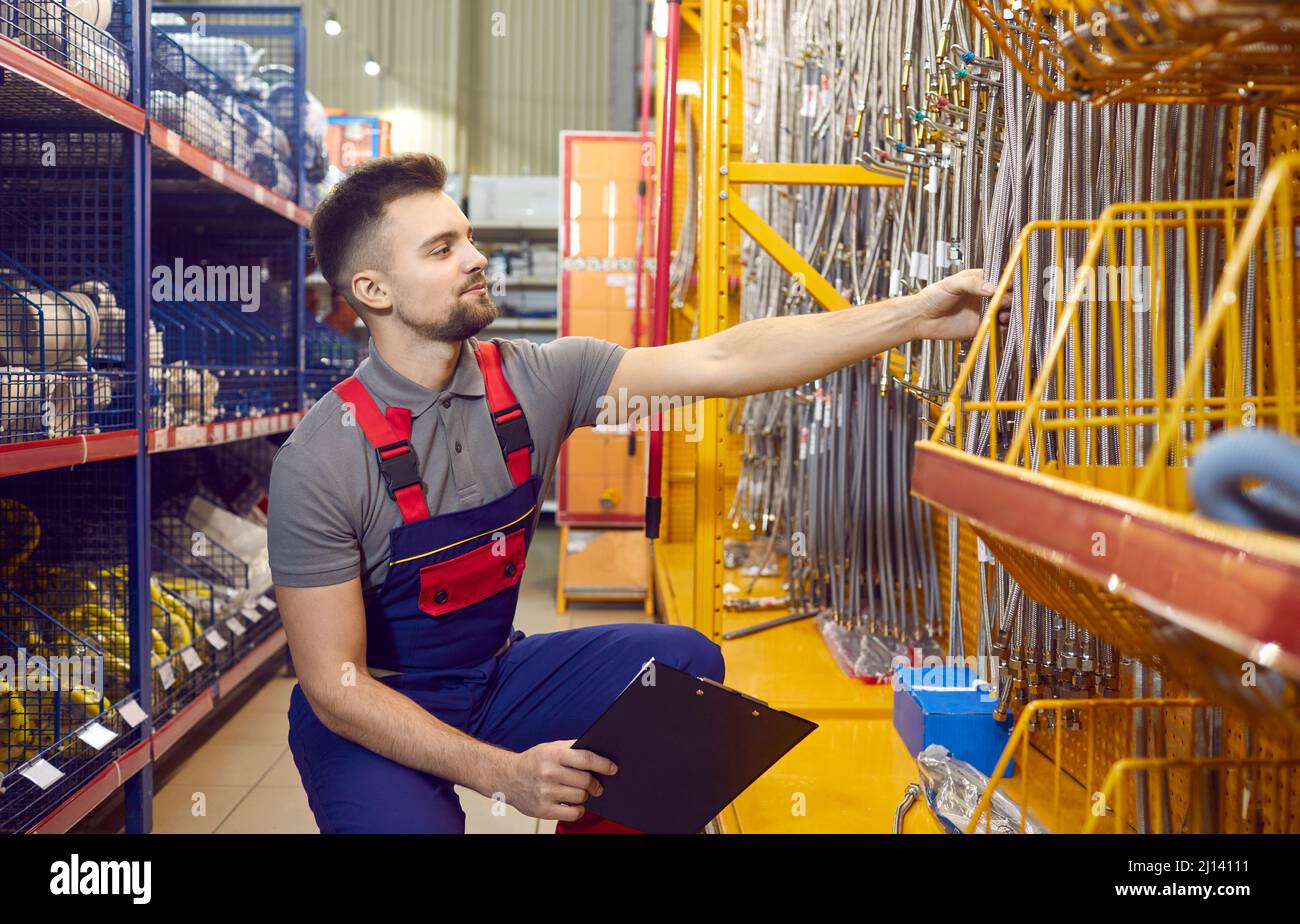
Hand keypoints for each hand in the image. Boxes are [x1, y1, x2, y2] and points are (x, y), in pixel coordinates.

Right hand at [498, 740, 617, 821]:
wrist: (507, 778)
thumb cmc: (533, 761)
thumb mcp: (550, 747)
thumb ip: (572, 748)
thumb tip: (598, 749)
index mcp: (553, 755)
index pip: (586, 759)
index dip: (603, 764)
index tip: (612, 768)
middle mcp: (549, 773)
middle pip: (586, 781)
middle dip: (594, 783)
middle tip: (595, 784)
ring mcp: (546, 793)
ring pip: (581, 797)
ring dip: (585, 795)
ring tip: (580, 791)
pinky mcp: (543, 810)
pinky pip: (573, 813)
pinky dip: (578, 809)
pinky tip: (574, 804)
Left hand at [907, 268, 1007, 340]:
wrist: (921, 319)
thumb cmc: (932, 297)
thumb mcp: (951, 284)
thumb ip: (972, 283)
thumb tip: (992, 288)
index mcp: (979, 281)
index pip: (1001, 280)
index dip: (1007, 283)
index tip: (1007, 288)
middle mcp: (984, 296)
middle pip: (1008, 296)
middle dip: (1009, 300)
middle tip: (1000, 303)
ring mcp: (983, 311)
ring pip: (1007, 312)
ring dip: (1009, 313)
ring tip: (1000, 315)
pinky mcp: (981, 326)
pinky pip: (999, 328)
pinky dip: (1003, 327)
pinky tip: (997, 323)